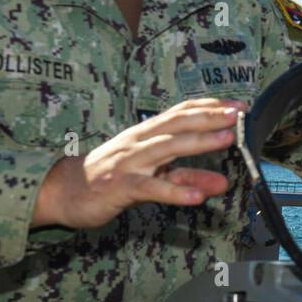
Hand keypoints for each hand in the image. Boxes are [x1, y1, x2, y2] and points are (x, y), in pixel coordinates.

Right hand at [32, 98, 247, 229]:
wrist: (63, 191)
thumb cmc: (110, 177)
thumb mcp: (153, 175)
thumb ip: (187, 177)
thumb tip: (222, 183)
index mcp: (147, 134)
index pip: (182, 112)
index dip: (210, 106)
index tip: (238, 105)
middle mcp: (140, 142)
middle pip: (178, 123)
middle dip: (210, 116)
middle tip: (238, 114)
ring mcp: (129, 162)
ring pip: (167, 148)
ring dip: (199, 142)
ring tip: (227, 139)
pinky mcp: (121, 187)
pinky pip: (151, 188)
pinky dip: (175, 190)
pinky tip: (197, 196)